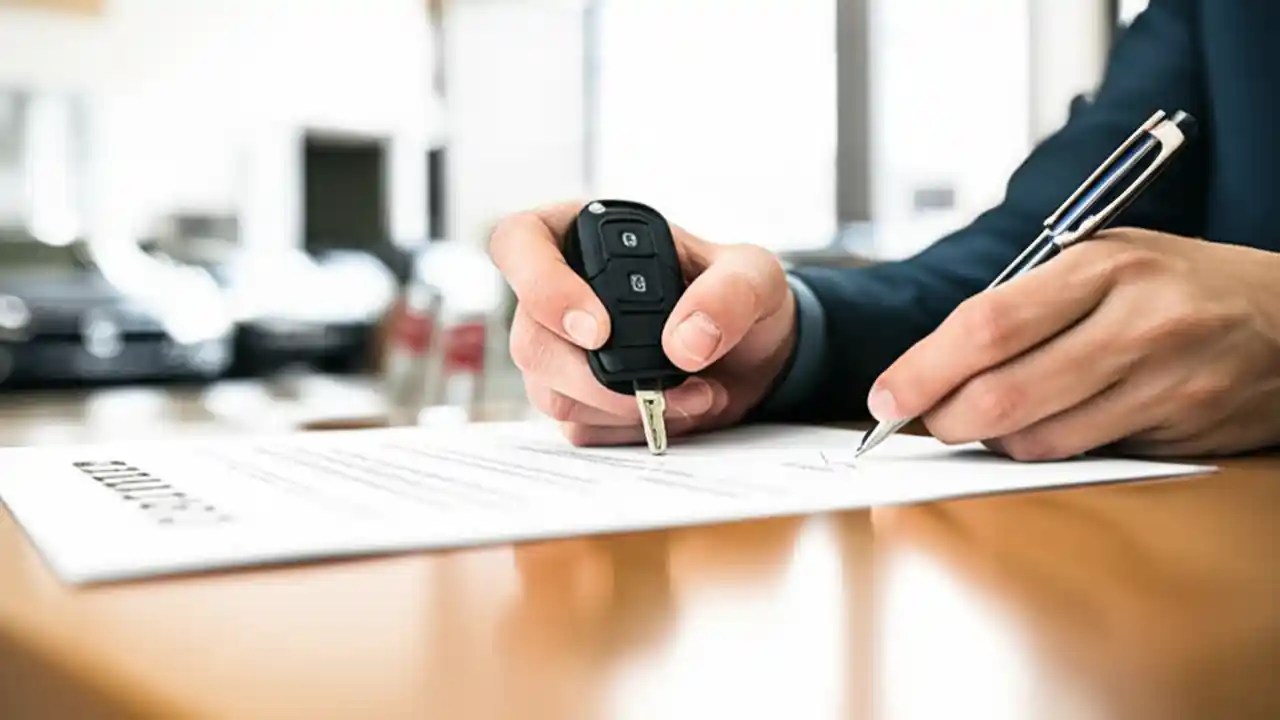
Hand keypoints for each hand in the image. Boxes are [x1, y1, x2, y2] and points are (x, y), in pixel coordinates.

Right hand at [489, 201, 795, 445]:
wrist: (753, 356)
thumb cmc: (739, 297)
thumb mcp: (754, 276)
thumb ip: (729, 294)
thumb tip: (683, 343)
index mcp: (587, 237)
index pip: (519, 243)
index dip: (541, 287)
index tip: (598, 329)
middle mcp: (561, 292)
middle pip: (530, 340)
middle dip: (597, 378)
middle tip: (663, 384)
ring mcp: (563, 351)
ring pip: (550, 392)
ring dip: (623, 407)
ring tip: (694, 394)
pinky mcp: (579, 400)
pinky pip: (579, 428)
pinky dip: (630, 428)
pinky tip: (676, 410)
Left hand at [868, 229, 1279, 459]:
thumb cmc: (1176, 285)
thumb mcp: (1106, 261)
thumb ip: (1027, 302)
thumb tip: (935, 363)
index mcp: (1103, 264)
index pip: (989, 324)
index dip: (924, 369)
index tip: (886, 397)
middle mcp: (1138, 321)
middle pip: (1004, 393)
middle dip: (943, 418)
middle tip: (921, 420)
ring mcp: (1165, 380)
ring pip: (1039, 438)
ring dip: (991, 440)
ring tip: (983, 419)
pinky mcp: (1183, 428)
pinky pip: (1085, 456)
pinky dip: (1044, 451)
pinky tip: (1043, 428)